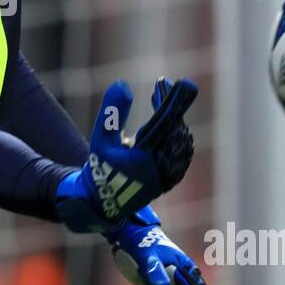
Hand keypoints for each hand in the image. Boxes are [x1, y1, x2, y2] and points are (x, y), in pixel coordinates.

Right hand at [54, 76, 196, 234]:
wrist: (107, 202)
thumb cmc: (101, 168)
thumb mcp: (100, 139)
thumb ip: (111, 112)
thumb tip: (123, 83)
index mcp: (142, 157)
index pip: (165, 122)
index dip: (175, 101)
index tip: (185, 82)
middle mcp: (161, 166)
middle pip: (175, 125)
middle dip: (171, 102)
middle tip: (163, 83)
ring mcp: (171, 172)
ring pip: (180, 135)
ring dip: (173, 115)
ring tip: (160, 97)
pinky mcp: (174, 175)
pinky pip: (182, 146)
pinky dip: (176, 129)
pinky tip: (167, 119)